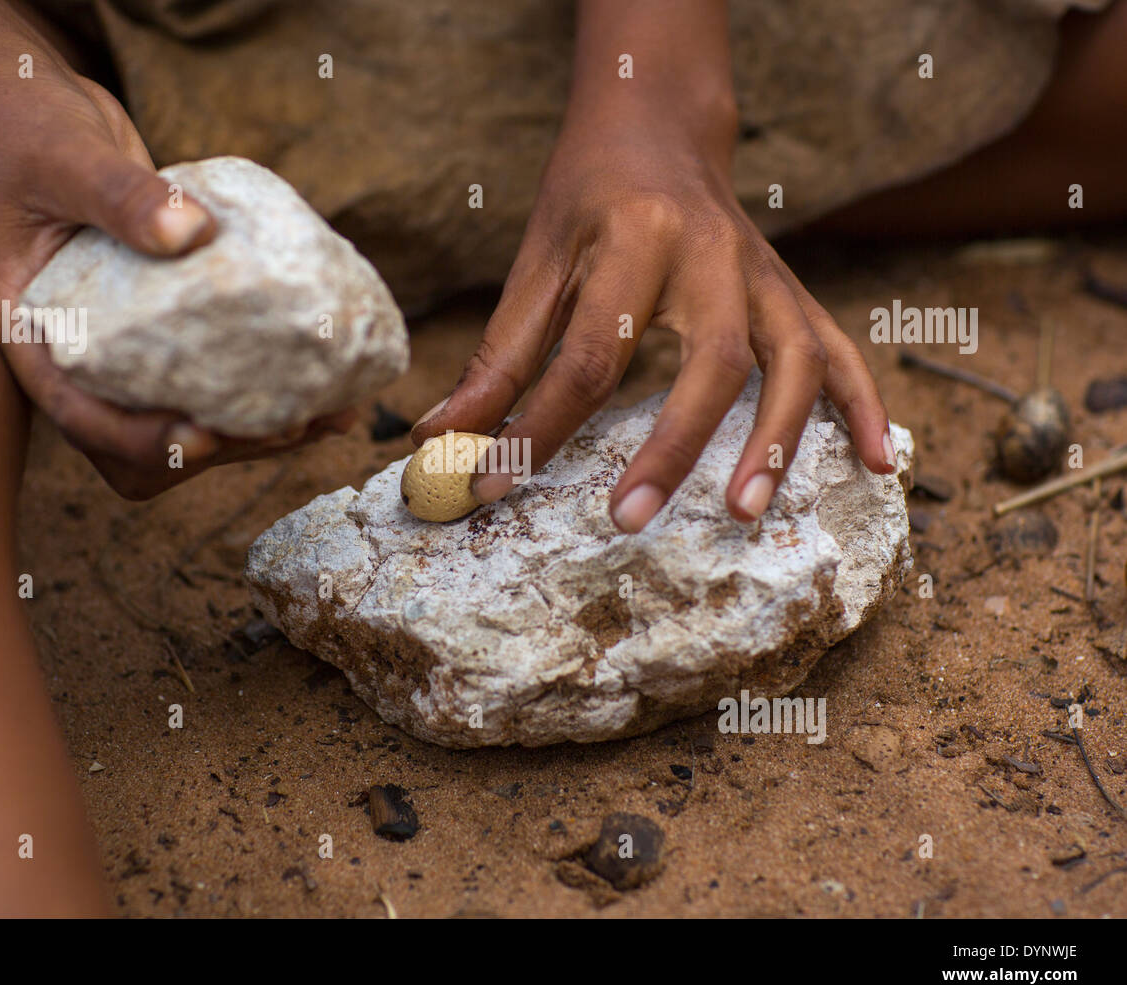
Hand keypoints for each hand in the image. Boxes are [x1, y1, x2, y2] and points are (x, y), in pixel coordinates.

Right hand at [0, 41, 350, 497]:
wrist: (29, 105)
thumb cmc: (23, 126)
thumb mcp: (62, 156)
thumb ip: (119, 192)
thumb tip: (190, 232)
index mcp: (31, 332)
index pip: (76, 411)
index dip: (136, 439)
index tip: (201, 435)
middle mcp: (79, 353)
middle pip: (140, 442)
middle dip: (216, 445)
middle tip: (290, 424)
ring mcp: (126, 345)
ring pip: (185, 420)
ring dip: (254, 431)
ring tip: (329, 415)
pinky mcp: (170, 324)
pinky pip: (214, 372)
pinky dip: (269, 387)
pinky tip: (332, 382)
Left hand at [412, 108, 894, 529]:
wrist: (659, 132)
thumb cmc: (587, 200)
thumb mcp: (535, 264)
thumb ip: (497, 356)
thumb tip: (437, 438)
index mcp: (636, 240)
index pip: (589, 354)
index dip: (536, 428)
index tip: (490, 487)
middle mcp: (715, 255)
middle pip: (709, 362)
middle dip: (669, 448)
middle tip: (625, 520)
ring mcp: (767, 275)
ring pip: (793, 362)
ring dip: (776, 442)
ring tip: (742, 512)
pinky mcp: (793, 293)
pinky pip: (842, 352)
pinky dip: (864, 408)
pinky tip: (879, 463)